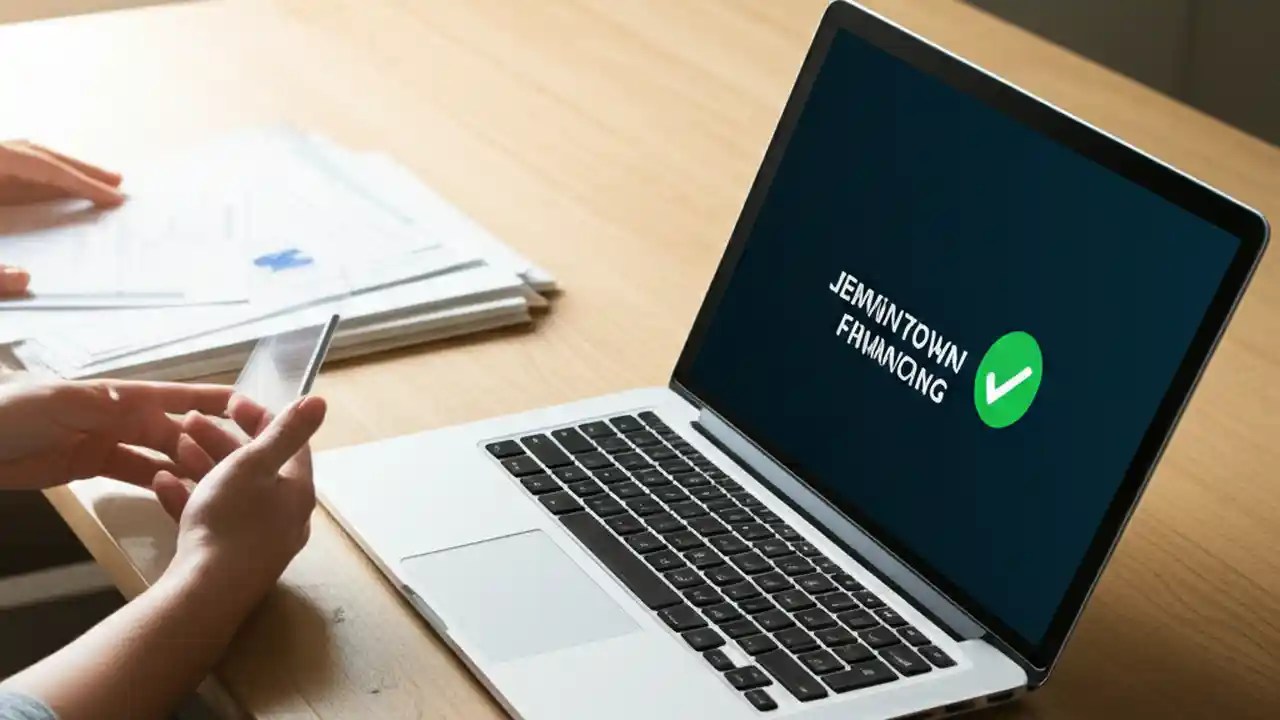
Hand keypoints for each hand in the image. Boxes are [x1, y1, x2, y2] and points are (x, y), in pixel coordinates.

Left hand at [0, 376, 232, 489]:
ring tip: (221, 482)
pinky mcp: (90, 466)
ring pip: (158, 453)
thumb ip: (104, 402)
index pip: (174, 397)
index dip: (209, 400)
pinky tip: (179, 492)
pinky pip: (133, 472)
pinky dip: (157, 480)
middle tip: (245, 460)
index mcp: (116, 396)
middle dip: (207, 440)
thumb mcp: (57, 402)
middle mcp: (118, 416)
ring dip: (187, 464)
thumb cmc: (11, 413)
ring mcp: (105, 441)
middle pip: (173, 429)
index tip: (247, 406)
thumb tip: (148, 402)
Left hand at [1, 140, 125, 296]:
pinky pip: (10, 171)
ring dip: (59, 172)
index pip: (39, 166)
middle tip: (117, 182)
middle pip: (32, 153)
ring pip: (21, 157)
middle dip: (76, 169)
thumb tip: (25, 280)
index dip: (80, 181)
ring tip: (94, 185)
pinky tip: (54, 194)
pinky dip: (36, 181)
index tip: (114, 197)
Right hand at [154, 395, 326, 607]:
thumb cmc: (232, 521)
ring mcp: (257, 540)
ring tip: (175, 445)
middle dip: (222, 440)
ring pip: (230, 492)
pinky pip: (211, 519)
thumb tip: (320, 402)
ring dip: (202, 464)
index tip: (230, 402)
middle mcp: (284, 516)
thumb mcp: (256, 465)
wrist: (205, 593)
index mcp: (296, 491)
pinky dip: (189, 498)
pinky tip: (162, 482)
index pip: (288, 444)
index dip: (260, 417)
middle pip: (256, 467)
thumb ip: (286, 431)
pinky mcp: (228, 559)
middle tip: (190, 422)